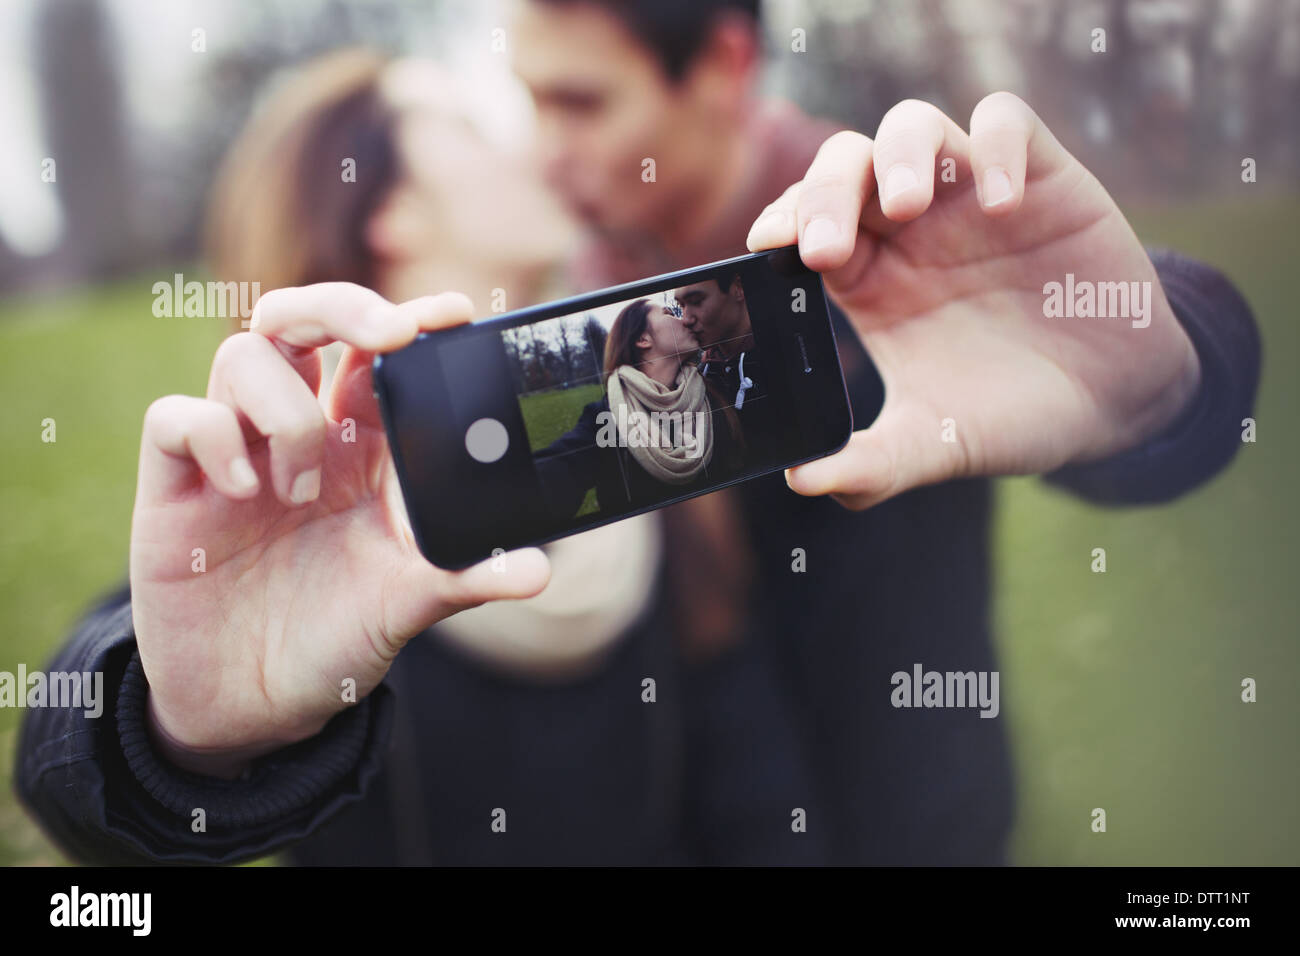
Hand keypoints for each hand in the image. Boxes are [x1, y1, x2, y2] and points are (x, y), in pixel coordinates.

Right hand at [130, 284, 550, 776]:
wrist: (257, 705)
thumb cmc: (339, 636)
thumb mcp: (409, 606)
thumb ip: (468, 578)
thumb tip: (539, 569)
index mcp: (363, 448)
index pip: (378, 354)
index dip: (409, 318)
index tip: (451, 314)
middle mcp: (299, 434)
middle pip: (303, 321)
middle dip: (341, 307)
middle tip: (384, 335)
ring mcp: (235, 454)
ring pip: (243, 356)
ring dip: (284, 409)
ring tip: (299, 491)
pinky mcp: (175, 487)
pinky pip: (175, 417)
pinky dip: (212, 435)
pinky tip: (244, 492)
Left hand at [747, 92, 1200, 509]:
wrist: (1116, 404)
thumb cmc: (1013, 415)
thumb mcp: (937, 444)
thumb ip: (873, 465)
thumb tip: (802, 480)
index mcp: (869, 280)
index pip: (802, 226)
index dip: (782, 225)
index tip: (768, 251)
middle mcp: (911, 230)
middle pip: (844, 166)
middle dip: (823, 192)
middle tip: (826, 248)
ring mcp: (971, 197)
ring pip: (912, 125)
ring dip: (898, 154)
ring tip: (908, 205)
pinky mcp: (1041, 179)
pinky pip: (1007, 122)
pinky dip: (997, 145)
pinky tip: (1001, 203)